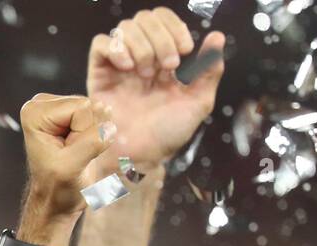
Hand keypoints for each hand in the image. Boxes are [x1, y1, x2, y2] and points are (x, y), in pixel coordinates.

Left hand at [20, 93, 116, 220]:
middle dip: (88, 133)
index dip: (82, 134)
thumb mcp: (71, 168)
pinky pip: (101, 118)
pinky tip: (82, 148)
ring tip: (76, 153)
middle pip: (90, 107)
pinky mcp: (73, 114)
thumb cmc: (57, 188)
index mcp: (35, 112)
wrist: (56, 201)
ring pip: (98, 112)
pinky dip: (97, 136)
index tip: (67, 154)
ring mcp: (59, 108)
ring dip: (94, 136)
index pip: (82, 108)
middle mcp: (43, 104)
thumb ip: (90, 144)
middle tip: (73, 155)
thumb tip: (110, 126)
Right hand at [87, 11, 224, 170]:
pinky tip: (127, 68)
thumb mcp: (198, 103)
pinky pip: (101, 44)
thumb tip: (217, 38)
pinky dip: (116, 48)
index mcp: (162, 60)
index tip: (186, 49)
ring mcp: (119, 65)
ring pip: (124, 28)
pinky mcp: (99, 75)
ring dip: (141, 45)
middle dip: (161, 38)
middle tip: (168, 66)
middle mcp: (140, 58)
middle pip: (145, 18)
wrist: (140, 156)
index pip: (164, 20)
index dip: (175, 26)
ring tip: (146, 74)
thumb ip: (209, 71)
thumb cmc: (166, 135)